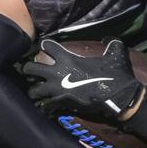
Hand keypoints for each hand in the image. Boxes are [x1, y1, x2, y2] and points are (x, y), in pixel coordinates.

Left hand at [20, 40, 144, 122]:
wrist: (117, 97)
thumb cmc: (114, 76)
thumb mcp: (116, 55)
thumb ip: (112, 44)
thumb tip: (110, 40)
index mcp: (67, 59)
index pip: (46, 46)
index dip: (45, 46)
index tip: (45, 48)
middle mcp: (57, 73)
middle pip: (31, 68)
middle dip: (29, 69)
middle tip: (32, 71)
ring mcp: (57, 90)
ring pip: (34, 90)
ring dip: (34, 90)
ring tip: (37, 91)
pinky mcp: (61, 104)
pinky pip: (45, 106)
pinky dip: (45, 107)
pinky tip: (46, 107)